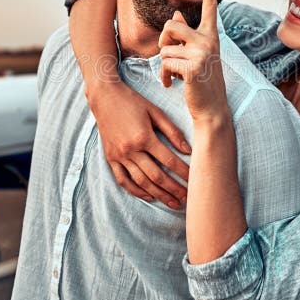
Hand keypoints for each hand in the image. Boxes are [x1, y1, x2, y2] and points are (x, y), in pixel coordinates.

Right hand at [88, 81, 190, 208]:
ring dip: (158, 194)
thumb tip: (188, 150)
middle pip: (156, 176)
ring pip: (141, 182)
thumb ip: (172, 131)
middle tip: (187, 199)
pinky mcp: (110, 158)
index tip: (195, 181)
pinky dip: (136, 190)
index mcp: (144, 137)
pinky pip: (123, 180)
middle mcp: (131, 150)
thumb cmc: (133, 102)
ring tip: (172, 202)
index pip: (169, 160)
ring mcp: (119, 156)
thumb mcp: (155, 112)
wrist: (105, 97)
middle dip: (173, 189)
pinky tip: (149, 195)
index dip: (183, 173)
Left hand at [158, 0, 228, 121]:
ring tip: (175, 76)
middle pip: (170, 26)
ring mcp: (203, 52)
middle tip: (169, 57)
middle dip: (163, 42)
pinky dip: (165, 76)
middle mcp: (209, 40)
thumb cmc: (202, 81)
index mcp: (211, 34)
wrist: (211, 109)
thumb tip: (176, 16)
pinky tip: (173, 84)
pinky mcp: (194, 66)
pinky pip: (166, 63)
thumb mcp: (196, 55)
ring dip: (164, 64)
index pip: (210, 4)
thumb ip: (186, 35)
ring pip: (165, 48)